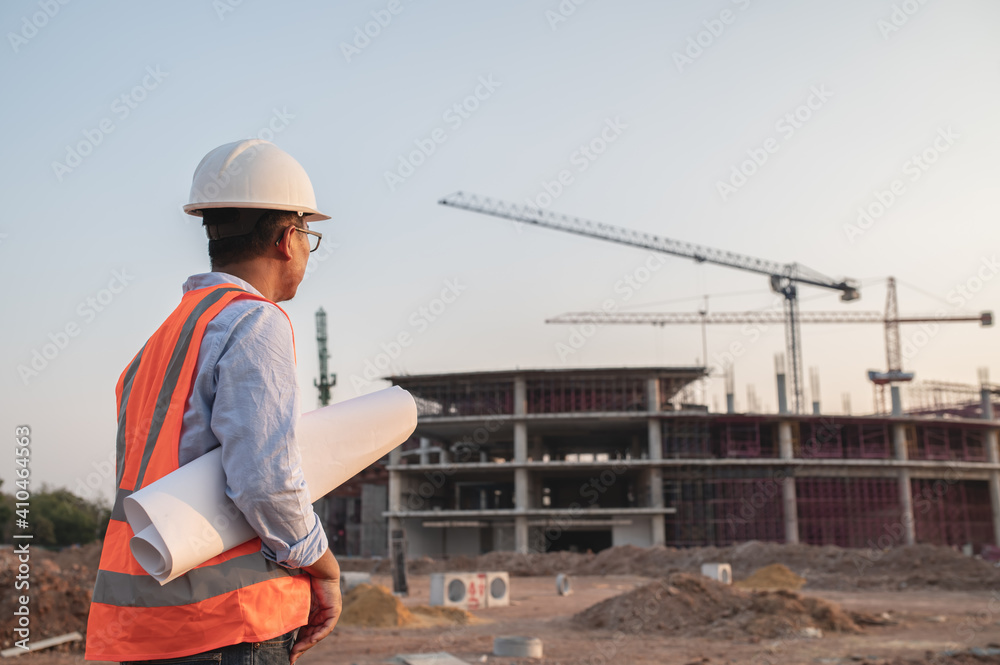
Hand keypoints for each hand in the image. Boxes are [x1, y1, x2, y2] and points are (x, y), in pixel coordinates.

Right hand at [290, 549, 341, 663]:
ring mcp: (328, 614)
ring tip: (296, 652)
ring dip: (307, 644)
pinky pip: (326, 628)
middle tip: (291, 658)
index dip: (297, 643)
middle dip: (301, 648)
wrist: (318, 568)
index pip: (304, 632)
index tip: (288, 653)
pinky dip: (318, 635)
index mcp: (311, 613)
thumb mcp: (295, 599)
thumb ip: (289, 609)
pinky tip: (310, 641)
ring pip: (318, 634)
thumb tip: (269, 614)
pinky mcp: (334, 612)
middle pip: (311, 636)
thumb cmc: (304, 579)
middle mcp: (320, 616)